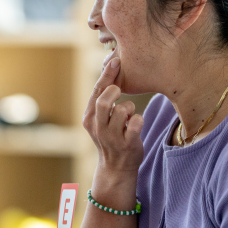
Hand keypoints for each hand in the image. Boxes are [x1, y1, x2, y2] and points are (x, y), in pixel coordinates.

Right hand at [83, 57, 144, 179]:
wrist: (115, 167)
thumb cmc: (111, 137)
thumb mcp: (101, 120)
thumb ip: (103, 100)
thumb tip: (110, 69)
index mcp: (89, 118)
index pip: (96, 92)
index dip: (107, 75)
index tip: (116, 60)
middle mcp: (97, 127)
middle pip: (105, 99)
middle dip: (115, 91)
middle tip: (121, 94)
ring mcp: (111, 137)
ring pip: (123, 109)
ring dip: (130, 109)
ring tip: (128, 117)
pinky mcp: (127, 144)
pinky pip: (136, 122)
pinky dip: (139, 120)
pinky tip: (135, 125)